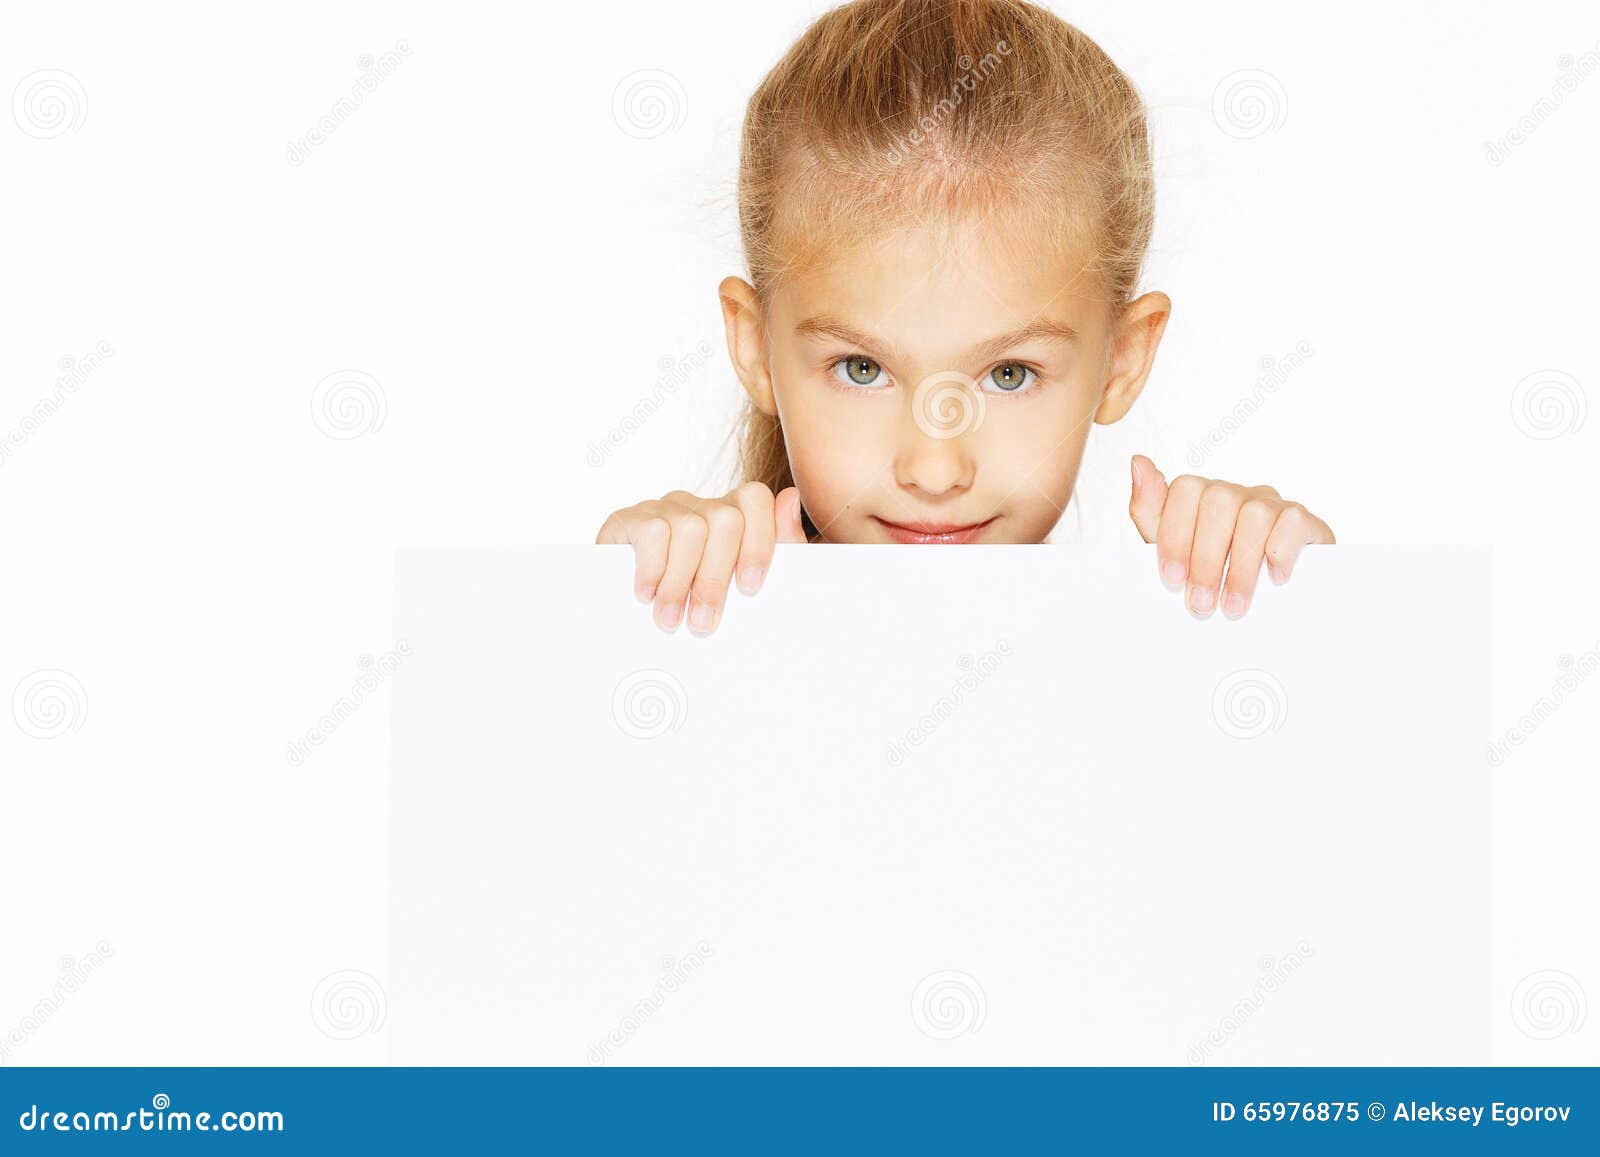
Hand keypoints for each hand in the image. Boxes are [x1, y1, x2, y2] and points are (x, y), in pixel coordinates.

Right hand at [596, 483, 806, 634]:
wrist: (630, 618)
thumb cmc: (698, 600)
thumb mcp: (747, 584)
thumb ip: (781, 546)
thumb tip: (791, 499)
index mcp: (731, 514)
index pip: (754, 499)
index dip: (757, 541)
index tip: (749, 587)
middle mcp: (698, 505)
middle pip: (724, 519)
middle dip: (715, 578)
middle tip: (703, 621)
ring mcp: (664, 508)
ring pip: (689, 528)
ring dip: (680, 583)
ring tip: (671, 618)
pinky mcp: (629, 519)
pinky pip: (652, 531)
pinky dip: (652, 569)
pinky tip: (647, 594)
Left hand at [1128, 454, 1333, 618]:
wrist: (1273, 601)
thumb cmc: (1213, 572)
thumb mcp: (1170, 549)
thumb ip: (1149, 510)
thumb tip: (1138, 461)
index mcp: (1201, 496)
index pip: (1185, 490)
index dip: (1176, 535)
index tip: (1173, 580)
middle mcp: (1236, 494)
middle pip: (1219, 501)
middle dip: (1206, 560)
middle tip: (1202, 604)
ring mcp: (1271, 504)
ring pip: (1255, 514)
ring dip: (1242, 567)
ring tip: (1234, 605)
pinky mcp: (1303, 521)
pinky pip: (1293, 521)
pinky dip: (1281, 552)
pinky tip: (1274, 579)